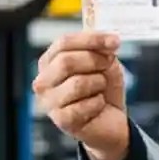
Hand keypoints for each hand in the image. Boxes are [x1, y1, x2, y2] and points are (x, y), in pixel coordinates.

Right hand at [34, 31, 129, 159]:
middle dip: (95, 61)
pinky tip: (97, 106)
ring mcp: (49, 102)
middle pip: (66, 61)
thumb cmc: (102, 88)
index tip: (114, 41)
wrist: (110, 120)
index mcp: (50, 61)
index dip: (91, 39)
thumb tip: (107, 42)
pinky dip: (99, 103)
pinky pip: (85, 105)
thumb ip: (102, 50)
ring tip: (99, 89)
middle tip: (108, 65)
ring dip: (98, 84)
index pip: (64, 42)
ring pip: (77, 84)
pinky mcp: (61, 120)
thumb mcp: (105, 62)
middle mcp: (44, 81)